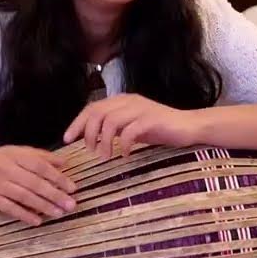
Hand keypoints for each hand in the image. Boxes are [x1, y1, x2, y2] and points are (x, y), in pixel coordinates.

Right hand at [0, 146, 76, 225]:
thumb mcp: (15, 152)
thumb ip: (39, 156)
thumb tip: (64, 162)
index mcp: (14, 156)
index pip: (40, 166)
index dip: (57, 177)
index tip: (72, 187)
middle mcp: (6, 169)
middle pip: (34, 183)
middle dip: (54, 195)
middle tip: (70, 204)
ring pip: (24, 197)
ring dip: (43, 206)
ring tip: (58, 213)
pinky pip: (10, 208)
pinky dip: (24, 215)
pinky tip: (37, 221)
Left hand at [63, 94, 202, 158]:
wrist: (190, 126)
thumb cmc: (160, 129)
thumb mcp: (132, 126)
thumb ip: (114, 128)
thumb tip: (91, 139)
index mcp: (122, 101)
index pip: (92, 108)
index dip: (77, 123)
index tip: (67, 139)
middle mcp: (129, 101)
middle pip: (97, 113)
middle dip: (87, 133)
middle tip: (88, 151)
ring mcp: (140, 109)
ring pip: (110, 121)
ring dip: (103, 141)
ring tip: (105, 156)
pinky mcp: (151, 119)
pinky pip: (129, 132)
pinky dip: (123, 145)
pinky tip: (124, 155)